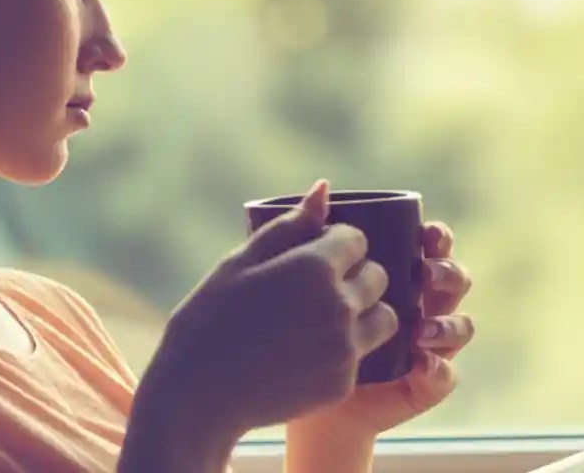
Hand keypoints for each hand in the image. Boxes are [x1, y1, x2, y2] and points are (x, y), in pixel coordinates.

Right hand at [123, 180, 397, 468]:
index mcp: (314, 268)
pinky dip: (344, 351)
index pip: (356, 240)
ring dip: (365, 312)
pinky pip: (362, 356)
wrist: (198, 395)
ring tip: (326, 319)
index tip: (312, 255)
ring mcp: (344, 349)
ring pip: (386, 319)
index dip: (336, 244)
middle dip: (356, 275)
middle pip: (378, 276)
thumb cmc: (209, 319)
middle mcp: (339, 306)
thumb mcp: (241, 263)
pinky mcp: (342, 383)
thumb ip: (289, 226)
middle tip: (318, 288)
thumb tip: (324, 189)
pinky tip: (306, 353)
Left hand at [288, 220, 473, 439]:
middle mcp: (423, 304)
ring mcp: (429, 344)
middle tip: (426, 273)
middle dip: (447, 272)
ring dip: (448, 323)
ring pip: (461, 326)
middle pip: (454, 280)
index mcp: (402, 272)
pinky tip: (420, 364)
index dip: (437, 236)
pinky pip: (445, 377)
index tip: (425, 232)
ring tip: (421, 328)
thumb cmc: (297, 323)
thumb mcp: (300, 276)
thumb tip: (321, 186)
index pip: (431, 245)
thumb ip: (311, 233)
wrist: (296, 390)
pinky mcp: (423, 383)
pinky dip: (439, 370)